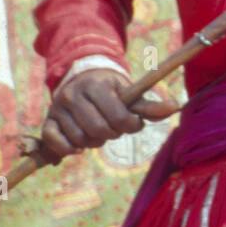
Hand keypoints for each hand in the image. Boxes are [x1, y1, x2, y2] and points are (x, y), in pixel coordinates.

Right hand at [40, 69, 176, 163]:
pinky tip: (79, 145)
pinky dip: (68, 148)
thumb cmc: (111, 90)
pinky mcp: (48, 120)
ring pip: (79, 138)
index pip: (117, 116)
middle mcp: (74, 94)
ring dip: (93, 142)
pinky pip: (54, 141)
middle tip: (113, 128)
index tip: (131, 122)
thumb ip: (149, 106)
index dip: (129, 125)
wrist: (82, 77)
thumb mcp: (129, 93)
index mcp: (96, 85)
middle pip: (98, 130)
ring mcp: (58, 107)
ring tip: (97, 132)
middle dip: (111, 134)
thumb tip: (176, 106)